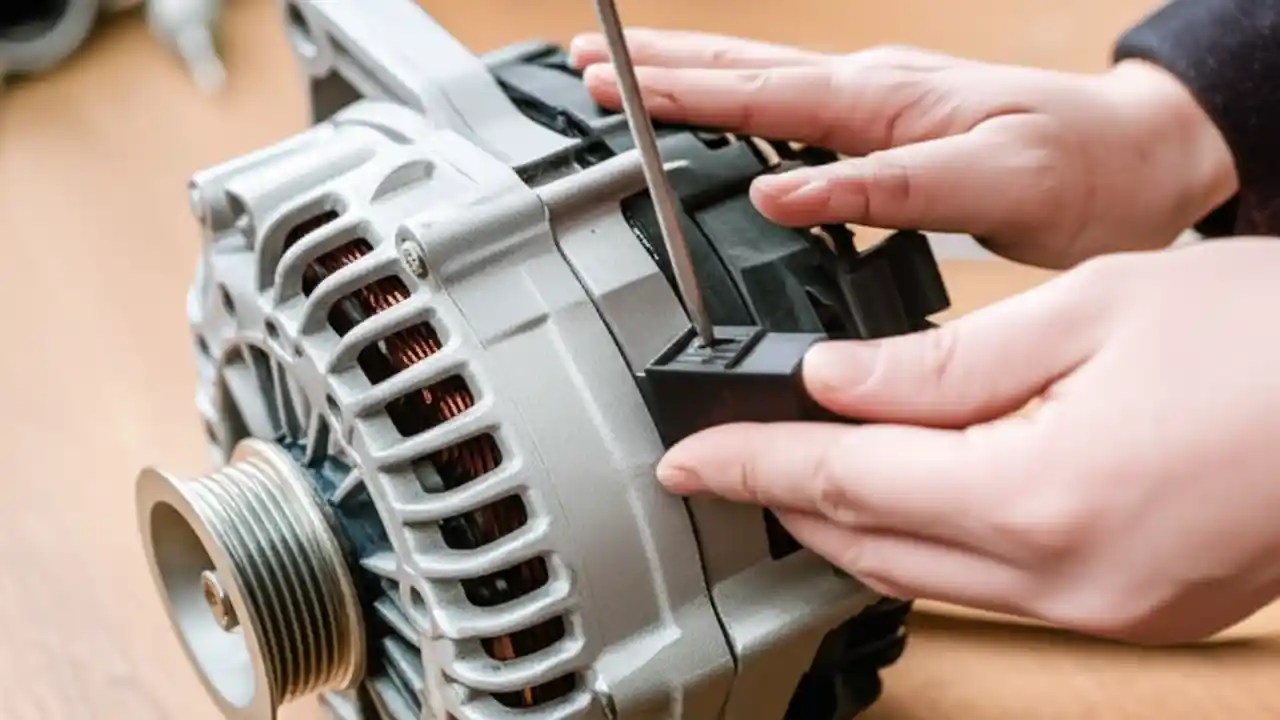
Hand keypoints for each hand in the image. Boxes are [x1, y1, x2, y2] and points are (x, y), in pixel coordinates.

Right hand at [569, 29, 1237, 268]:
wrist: (1136, 159)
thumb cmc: (1077, 173)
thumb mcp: (988, 186)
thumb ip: (882, 191)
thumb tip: (779, 192)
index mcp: (882, 102)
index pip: (755, 95)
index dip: (674, 94)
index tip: (608, 87)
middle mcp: (871, 91)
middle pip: (741, 71)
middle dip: (658, 67)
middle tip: (582, 64)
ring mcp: (876, 103)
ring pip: (761, 81)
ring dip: (688, 77)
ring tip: (627, 78)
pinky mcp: (888, 125)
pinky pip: (791, 107)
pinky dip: (737, 105)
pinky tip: (721, 118)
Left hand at [654, 239, 1279, 644]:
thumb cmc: (1263, 340)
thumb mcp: (1086, 312)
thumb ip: (940, 364)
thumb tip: (834, 384)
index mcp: (1042, 496)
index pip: (845, 487)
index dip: (752, 469)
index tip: (688, 461)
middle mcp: (1065, 580)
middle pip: (873, 548)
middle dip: (790, 503)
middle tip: (733, 460)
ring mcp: (1098, 611)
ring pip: (926, 577)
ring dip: (856, 527)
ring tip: (805, 473)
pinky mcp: (1124, 612)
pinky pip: (990, 588)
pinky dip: (934, 544)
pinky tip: (918, 500)